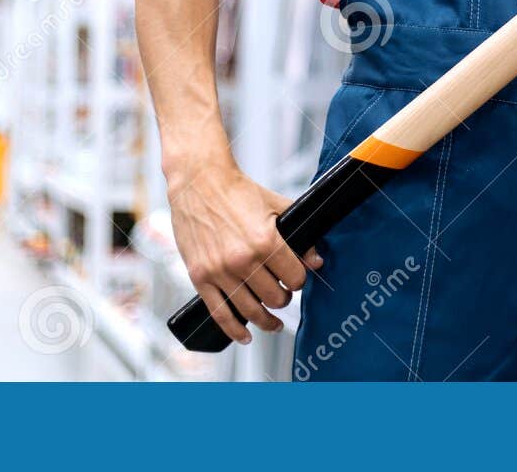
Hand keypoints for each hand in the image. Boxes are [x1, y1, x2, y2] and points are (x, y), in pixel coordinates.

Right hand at [167, 157, 322, 344]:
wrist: (199, 181)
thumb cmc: (237, 191)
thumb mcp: (277, 207)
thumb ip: (300, 236)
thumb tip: (317, 261)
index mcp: (265, 241)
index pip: (295, 279)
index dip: (299, 280)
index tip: (296, 278)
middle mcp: (242, 260)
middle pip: (275, 298)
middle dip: (283, 298)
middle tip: (283, 293)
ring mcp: (219, 271)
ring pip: (250, 310)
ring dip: (266, 318)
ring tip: (272, 320)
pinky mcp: (200, 276)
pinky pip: (219, 313)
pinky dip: (234, 330)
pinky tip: (245, 335)